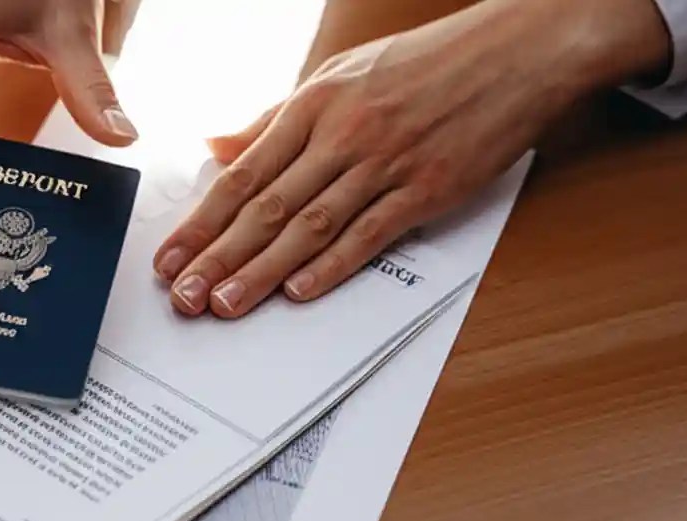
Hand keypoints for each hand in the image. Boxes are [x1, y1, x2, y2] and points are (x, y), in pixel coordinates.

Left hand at [152, 0, 669, 318]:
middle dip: (218, 257)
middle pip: (267, 207)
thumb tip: (216, 146)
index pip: (243, 174)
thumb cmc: (424, 63)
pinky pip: (371, 233)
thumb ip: (273, 118)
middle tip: (184, 297)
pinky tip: (299, 292)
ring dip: (263, 271)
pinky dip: (334, 265)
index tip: (169, 258)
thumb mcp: (337, 77)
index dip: (202, 221)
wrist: (516, 51)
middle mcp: (342, 135)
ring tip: (226, 304)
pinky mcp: (428, 188)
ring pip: (310, 226)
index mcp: (314, 106)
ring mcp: (386, 163)